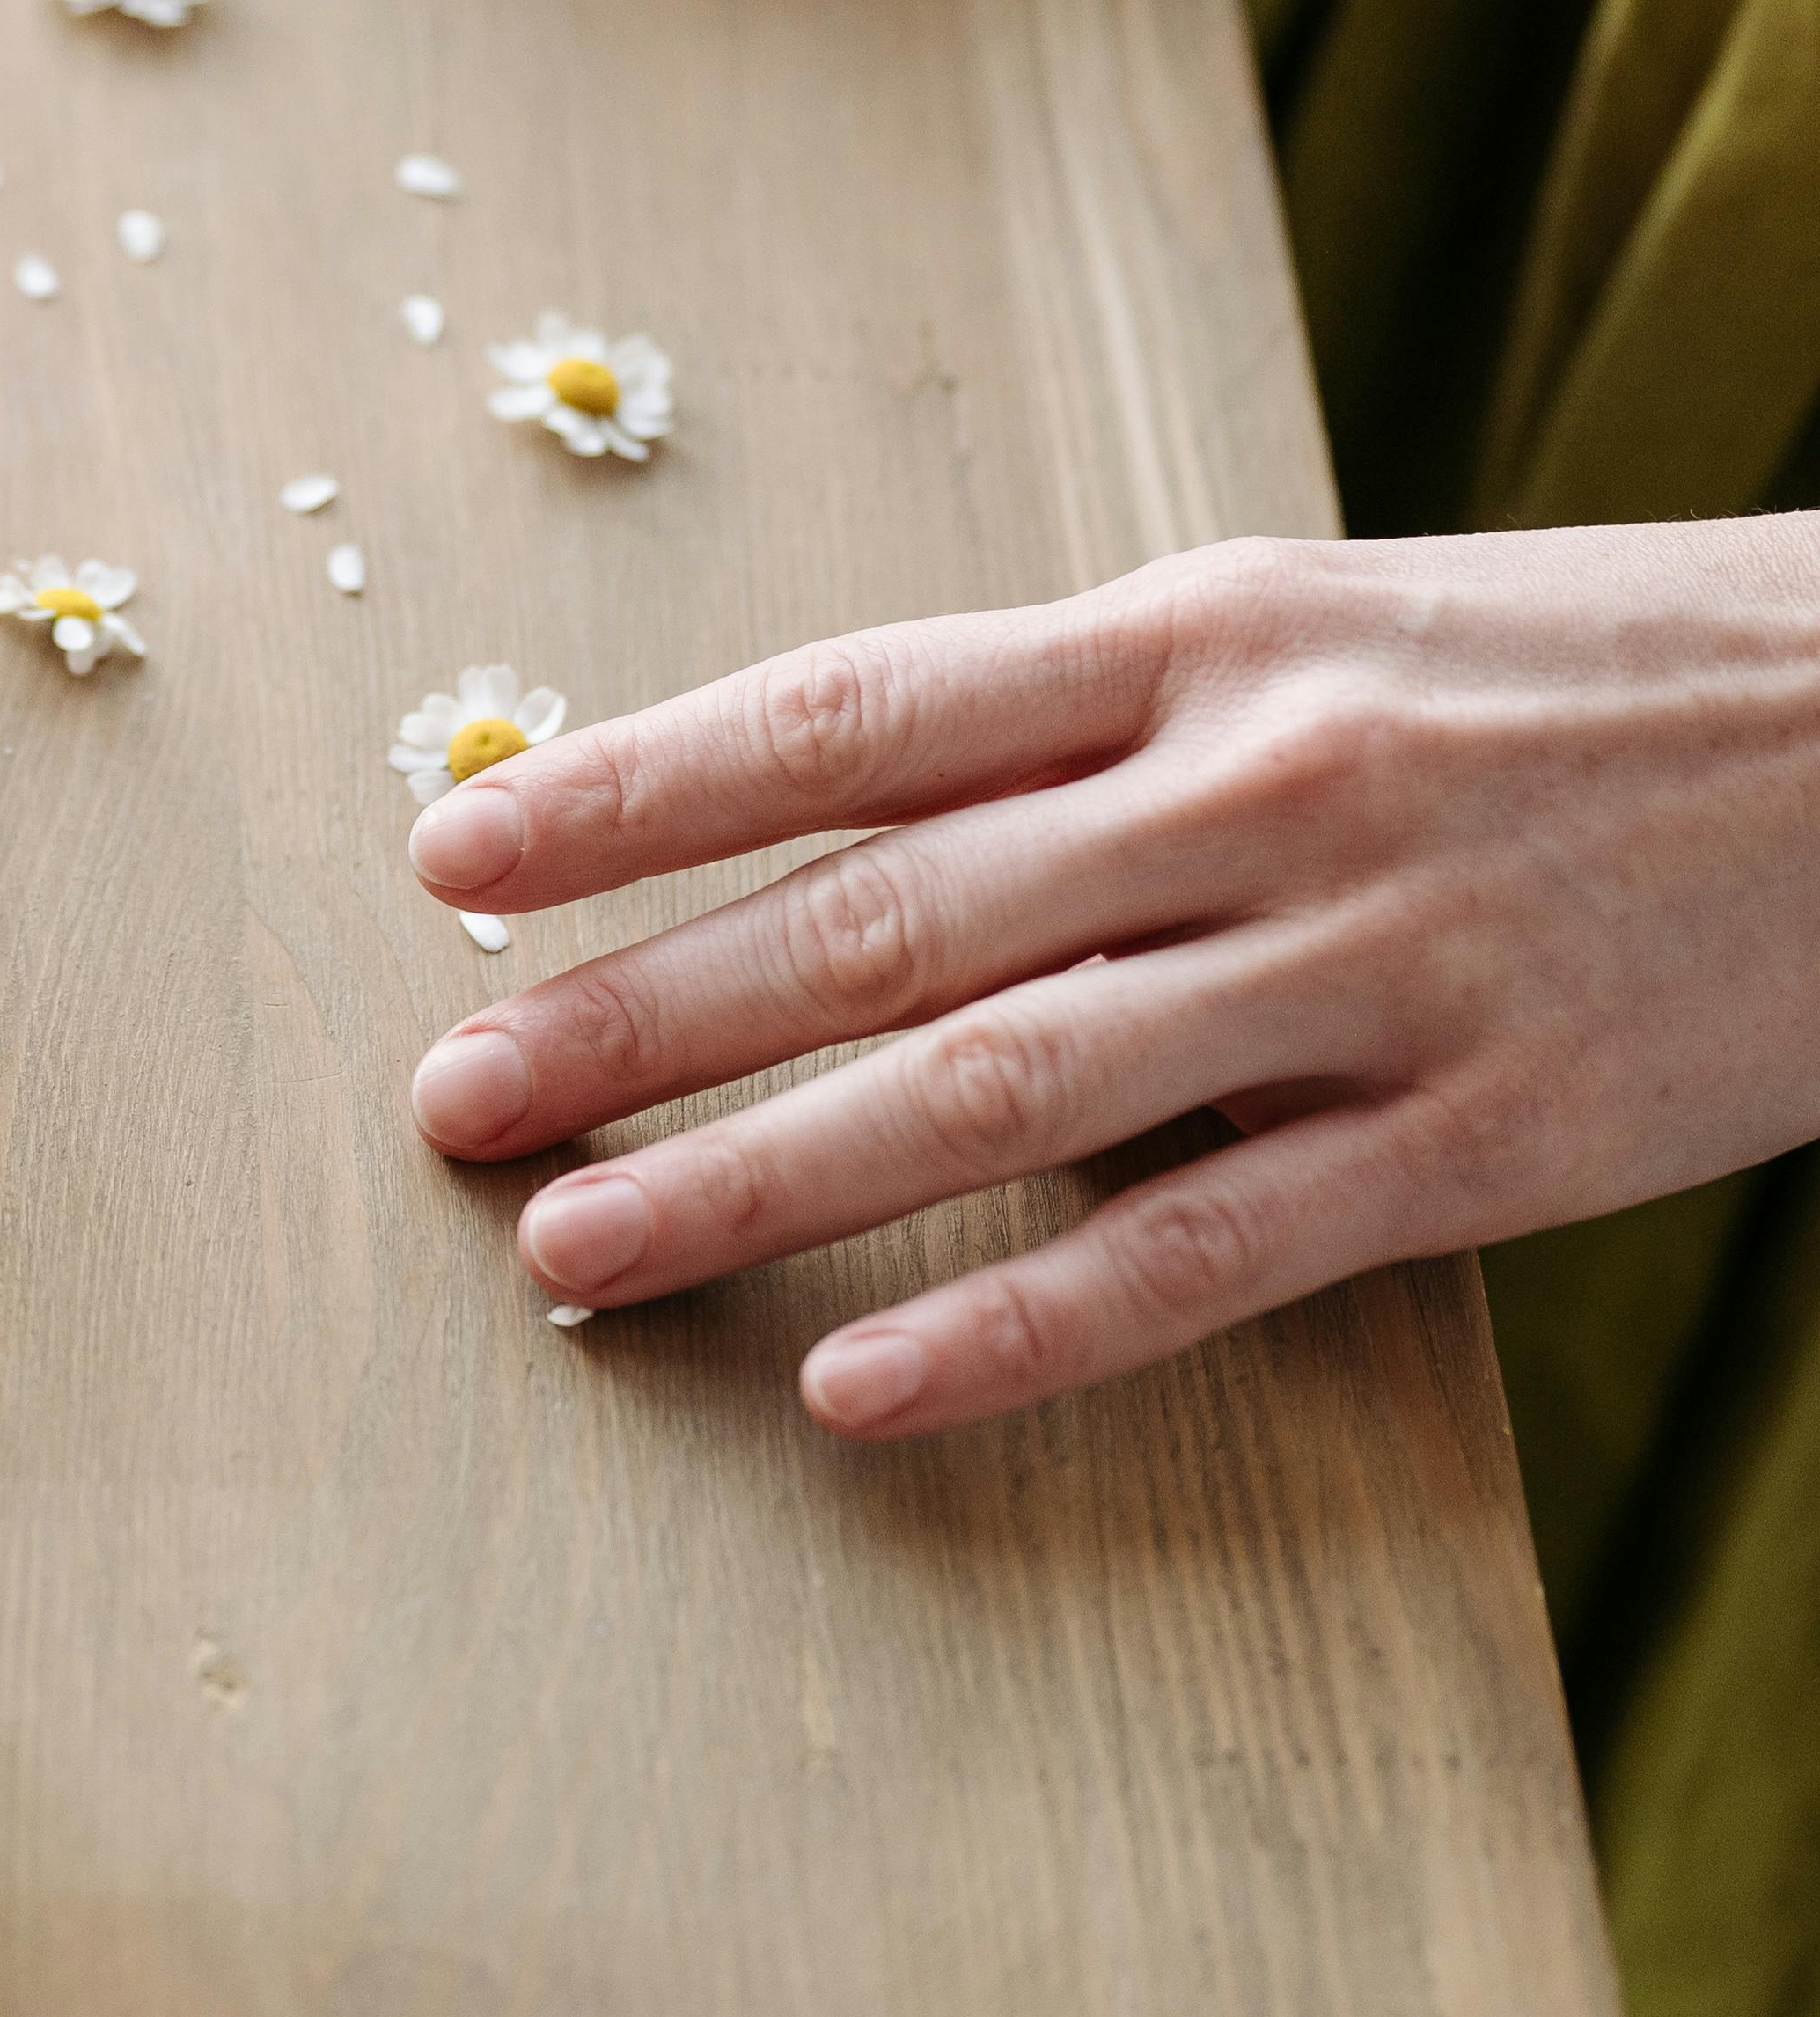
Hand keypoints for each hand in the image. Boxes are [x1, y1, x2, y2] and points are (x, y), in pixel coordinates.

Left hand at [402, 523, 1819, 1435]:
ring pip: (998, 1090)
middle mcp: (1256, 786)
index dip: (631, 786)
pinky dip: (1017, 1329)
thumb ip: (1096, 728)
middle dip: (632, 1014)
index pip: (851, 713)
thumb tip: (837, 827)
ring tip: (569, 1253)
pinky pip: (1206, 1253)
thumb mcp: (1324, 627)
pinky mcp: (1482, 1139)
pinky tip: (855, 1389)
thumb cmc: (1572, 679)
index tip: (449, 856)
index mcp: (1198, 633)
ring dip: (756, 1178)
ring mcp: (1370, 967)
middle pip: (879, 914)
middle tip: (445, 1103)